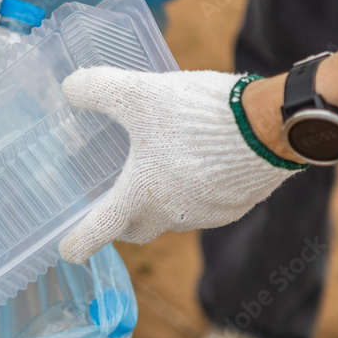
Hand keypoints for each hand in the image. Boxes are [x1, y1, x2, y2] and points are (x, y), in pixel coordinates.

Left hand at [57, 68, 306, 263]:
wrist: (270, 127)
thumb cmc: (199, 116)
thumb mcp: (139, 93)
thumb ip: (99, 88)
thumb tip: (69, 87)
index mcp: (140, 196)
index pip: (98, 231)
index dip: (78, 243)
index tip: (67, 251)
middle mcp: (170, 215)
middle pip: (134, 230)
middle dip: (120, 220)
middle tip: (112, 200)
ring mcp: (204, 215)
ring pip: (171, 218)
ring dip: (160, 202)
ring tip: (160, 167)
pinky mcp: (233, 207)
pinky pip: (202, 207)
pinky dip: (192, 193)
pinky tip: (197, 163)